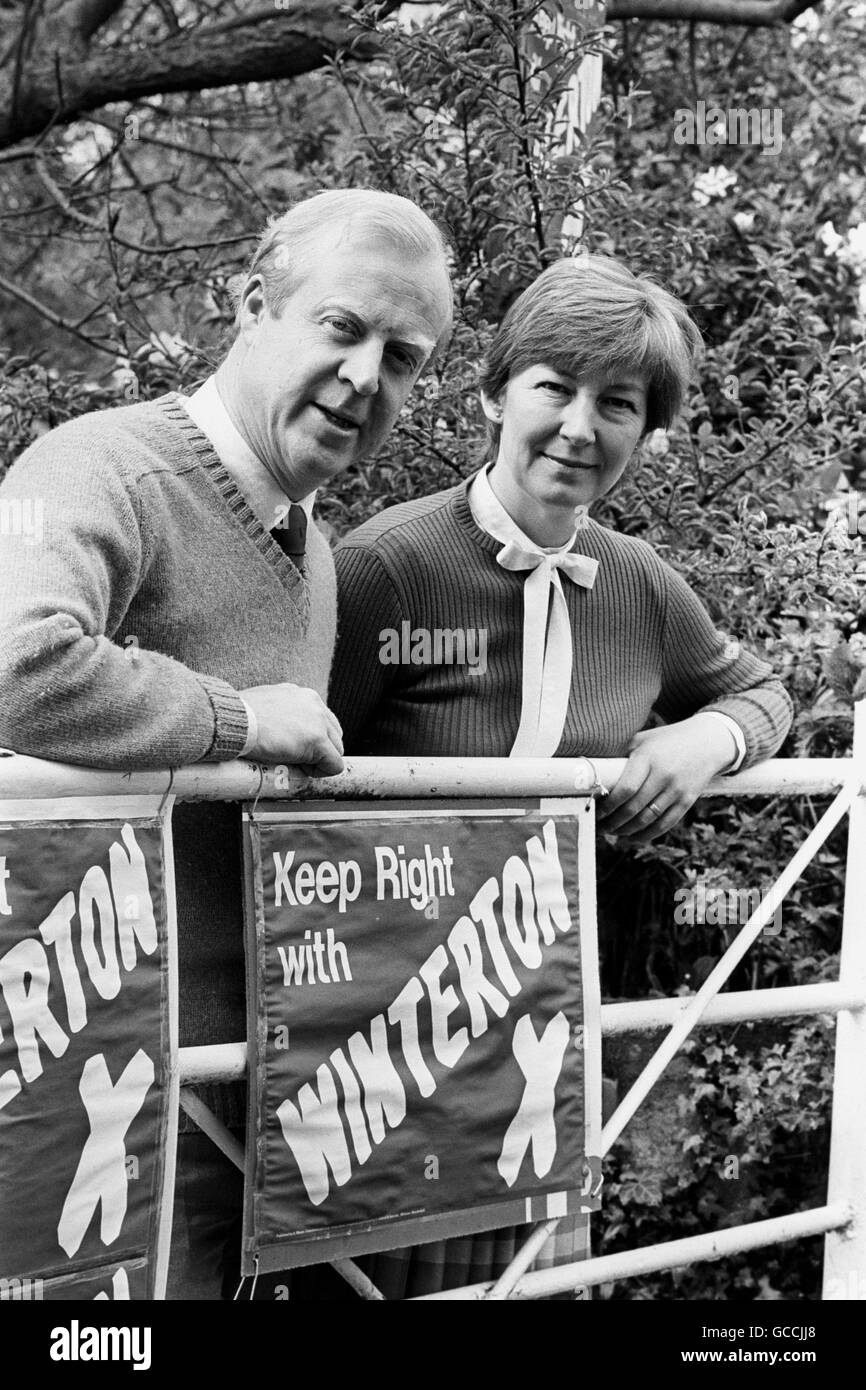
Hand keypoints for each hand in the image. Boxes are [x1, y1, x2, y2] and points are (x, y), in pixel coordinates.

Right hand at [238, 683, 343, 775]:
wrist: (234, 721)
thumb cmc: (239, 716)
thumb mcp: (264, 705)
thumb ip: (280, 714)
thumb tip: (276, 728)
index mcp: (302, 695)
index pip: (322, 720)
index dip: (311, 739)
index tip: (292, 747)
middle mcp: (315, 704)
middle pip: (334, 734)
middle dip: (320, 750)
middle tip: (295, 759)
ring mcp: (318, 721)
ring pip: (337, 750)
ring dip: (319, 761)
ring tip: (295, 764)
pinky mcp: (317, 740)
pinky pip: (334, 765)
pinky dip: (320, 772)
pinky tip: (300, 769)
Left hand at [596, 715, 737, 841]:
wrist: (707, 741)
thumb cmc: (666, 740)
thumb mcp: (643, 740)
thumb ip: (621, 755)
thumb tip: (592, 772)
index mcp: (648, 757)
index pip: (625, 789)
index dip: (609, 806)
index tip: (596, 811)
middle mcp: (664, 775)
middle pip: (634, 808)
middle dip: (613, 822)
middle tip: (600, 826)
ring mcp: (677, 790)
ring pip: (648, 819)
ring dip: (626, 830)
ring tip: (612, 832)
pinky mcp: (688, 801)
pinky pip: (665, 824)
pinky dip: (646, 835)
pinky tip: (632, 837)